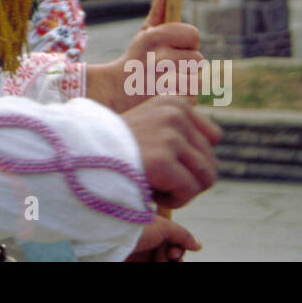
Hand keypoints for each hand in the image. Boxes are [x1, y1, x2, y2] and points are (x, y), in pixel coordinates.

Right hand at [87, 0, 205, 113]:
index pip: (194, 34)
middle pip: (198, 58)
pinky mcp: (166, 102)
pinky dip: (183, 96)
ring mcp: (163, 82)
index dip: (187, 42)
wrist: (115, 91)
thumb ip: (160, 9)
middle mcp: (158, 57)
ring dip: (186, 80)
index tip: (175, 48)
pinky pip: (192, 96)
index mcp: (155, 37)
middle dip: (187, 63)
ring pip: (197, 78)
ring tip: (167, 81)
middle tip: (168, 68)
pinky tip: (167, 94)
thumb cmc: (136, 58)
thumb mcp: (145, 32)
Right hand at [122, 95, 220, 209]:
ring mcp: (171, 135)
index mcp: (175, 102)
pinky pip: (190, 191)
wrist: (84, 159)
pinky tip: (151, 192)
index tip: (165, 163)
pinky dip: (174, 201)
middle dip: (188, 178)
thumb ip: (180, 128)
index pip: (213, 137)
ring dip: (183, 191)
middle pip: (210, 161)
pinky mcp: (164, 159)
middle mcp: (176, 112)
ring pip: (206, 177)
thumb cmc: (118, 151)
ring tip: (156, 185)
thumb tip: (217, 135)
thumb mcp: (151, 126)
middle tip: (157, 178)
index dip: (192, 159)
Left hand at [125, 214, 200, 261]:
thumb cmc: (132, 226)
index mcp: (153, 231)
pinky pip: (149, 267)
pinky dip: (157, 264)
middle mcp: (147, 243)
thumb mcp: (162, 226)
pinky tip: (154, 262)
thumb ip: (181, 234)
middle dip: (172, 258)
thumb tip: (197, 244)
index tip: (173, 253)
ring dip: (163, 263)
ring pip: (161, 262)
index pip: (173, 244)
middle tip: (167, 257)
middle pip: (169, 256)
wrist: (109, 235)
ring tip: (156, 260)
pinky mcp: (132, 263)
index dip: (177, 250)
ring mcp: (139, 256)